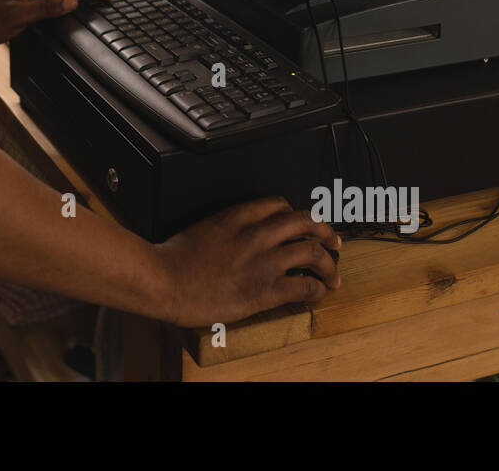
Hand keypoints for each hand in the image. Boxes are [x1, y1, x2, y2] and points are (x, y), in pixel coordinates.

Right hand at [155, 198, 341, 327]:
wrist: (164, 280)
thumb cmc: (173, 258)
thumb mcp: (201, 227)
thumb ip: (224, 226)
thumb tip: (232, 234)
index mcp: (238, 216)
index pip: (279, 205)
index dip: (296, 214)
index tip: (302, 223)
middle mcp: (256, 234)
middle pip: (304, 222)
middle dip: (324, 231)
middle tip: (333, 241)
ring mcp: (263, 262)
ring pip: (312, 252)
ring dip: (328, 263)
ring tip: (333, 273)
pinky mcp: (265, 290)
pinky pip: (303, 286)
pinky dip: (317, 289)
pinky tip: (318, 292)